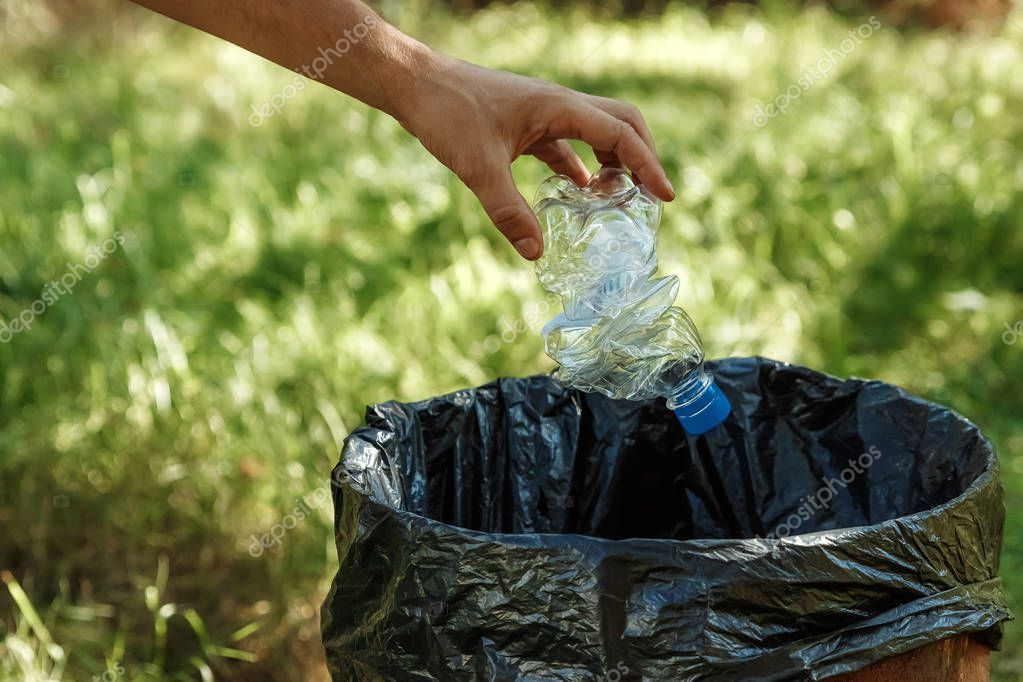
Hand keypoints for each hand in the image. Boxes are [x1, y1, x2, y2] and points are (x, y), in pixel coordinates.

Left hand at [394, 53, 674, 259]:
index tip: (666, 197)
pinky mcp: (526, 122)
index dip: (647, 166)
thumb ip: (509, 212)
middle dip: (641, 158)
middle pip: (621, 124)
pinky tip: (577, 191)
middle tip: (651, 196)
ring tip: (616, 201)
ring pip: (595, 132)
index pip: (620, 134)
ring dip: (611, 162)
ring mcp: (543, 111)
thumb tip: (536, 253)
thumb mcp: (478, 168)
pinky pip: (565, 143)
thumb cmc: (447, 114)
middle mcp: (559, 104)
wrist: (414, 83)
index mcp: (559, 107)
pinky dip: (578, 166)